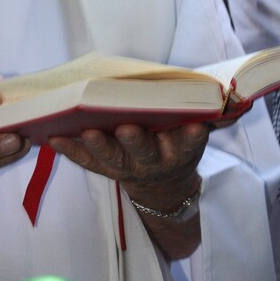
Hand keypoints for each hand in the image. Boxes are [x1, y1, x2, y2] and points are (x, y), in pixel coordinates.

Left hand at [48, 122, 208, 210]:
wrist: (163, 183)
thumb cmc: (177, 141)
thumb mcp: (195, 132)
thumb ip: (206, 116)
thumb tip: (226, 97)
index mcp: (181, 150)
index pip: (189, 143)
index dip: (190, 136)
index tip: (193, 127)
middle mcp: (154, 162)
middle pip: (145, 153)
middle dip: (136, 141)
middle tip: (127, 128)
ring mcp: (128, 168)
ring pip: (112, 159)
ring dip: (99, 146)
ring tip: (86, 131)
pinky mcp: (107, 170)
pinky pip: (87, 162)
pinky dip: (70, 150)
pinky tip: (53, 137)